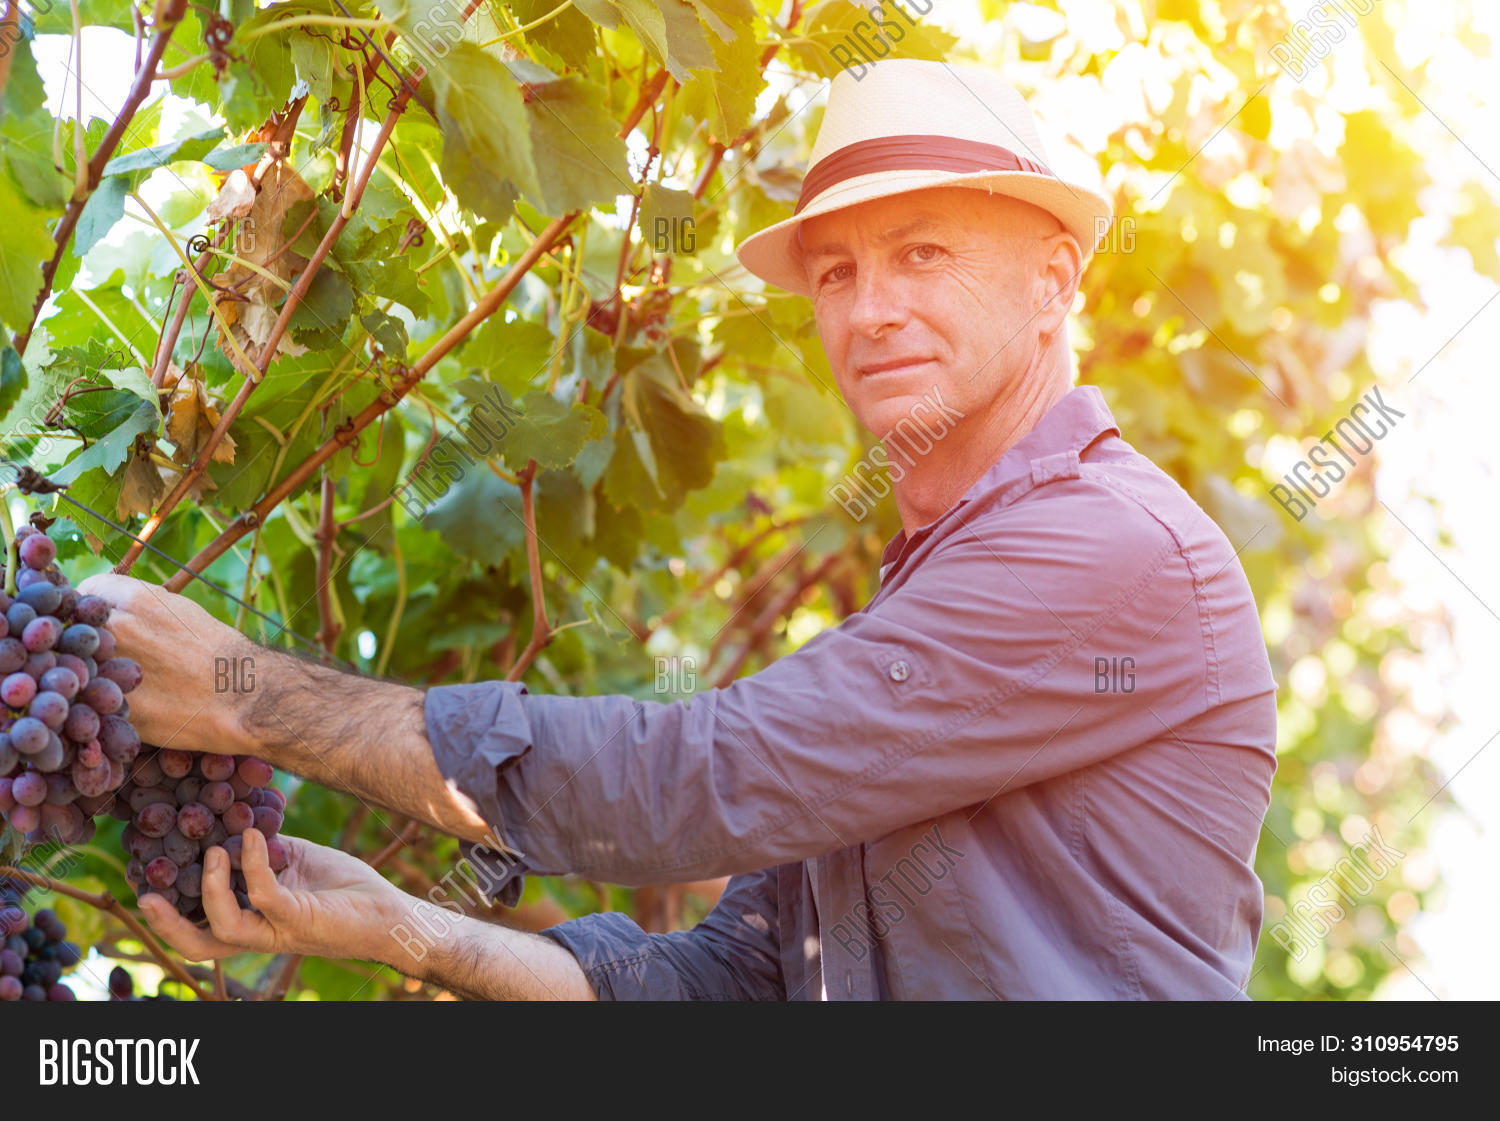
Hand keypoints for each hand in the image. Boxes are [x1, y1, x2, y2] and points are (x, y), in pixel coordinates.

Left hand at [74, 573, 255, 755]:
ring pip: (79, 663)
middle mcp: (117, 627)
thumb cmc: (219, 651)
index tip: (104, 619)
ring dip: (90, 669)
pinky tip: (130, 702)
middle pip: (76, 625)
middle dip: (91, 637)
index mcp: (136, 598)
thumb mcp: (182, 609)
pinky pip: (93, 698)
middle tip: (114, 651)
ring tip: (120, 679)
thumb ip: (142, 603)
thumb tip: (112, 605)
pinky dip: (103, 701)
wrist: (243, 696)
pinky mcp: (114, 705)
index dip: (95, 606)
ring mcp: (111, 667)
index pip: (87, 590)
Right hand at [138, 829, 407, 963]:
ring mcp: (278, 930)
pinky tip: (254, 835)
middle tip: (147, 894)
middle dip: (168, 924)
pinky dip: (254, 864)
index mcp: (253, 922)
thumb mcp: (294, 862)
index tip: (144, 884)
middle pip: (199, 945)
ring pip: (224, 928)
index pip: (200, 928)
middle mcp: (259, 933)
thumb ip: (263, 852)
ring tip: (213, 850)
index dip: (168, 914)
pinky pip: (265, 896)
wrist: (389, 910)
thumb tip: (236, 821)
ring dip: (210, 888)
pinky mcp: (300, 920)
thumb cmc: (344, 888)